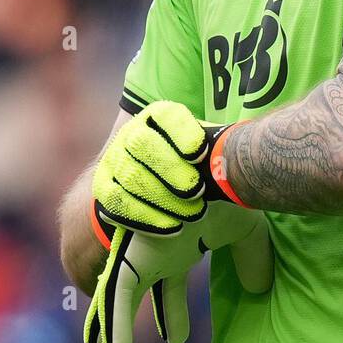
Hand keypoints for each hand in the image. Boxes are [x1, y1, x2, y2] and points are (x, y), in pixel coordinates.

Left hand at [84, 202, 272, 342]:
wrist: (215, 167)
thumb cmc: (229, 192)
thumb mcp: (245, 233)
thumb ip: (251, 258)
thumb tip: (260, 286)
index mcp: (180, 246)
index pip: (171, 285)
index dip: (172, 311)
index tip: (176, 337)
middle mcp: (157, 248)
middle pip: (143, 289)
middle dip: (132, 316)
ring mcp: (143, 249)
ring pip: (123, 290)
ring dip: (114, 320)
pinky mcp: (133, 251)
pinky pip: (119, 289)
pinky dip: (116, 318)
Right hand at [92, 101, 211, 234]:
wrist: (149, 189)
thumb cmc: (188, 168)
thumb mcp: (202, 153)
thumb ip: (216, 150)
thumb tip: (239, 157)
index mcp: (157, 118)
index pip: (165, 115)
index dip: (182, 132)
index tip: (200, 152)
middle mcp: (131, 134)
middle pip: (142, 143)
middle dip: (171, 169)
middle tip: (196, 190)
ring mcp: (113, 161)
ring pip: (131, 176)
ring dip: (164, 199)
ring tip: (193, 213)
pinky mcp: (103, 188)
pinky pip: (118, 203)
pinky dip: (147, 218)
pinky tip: (172, 228)